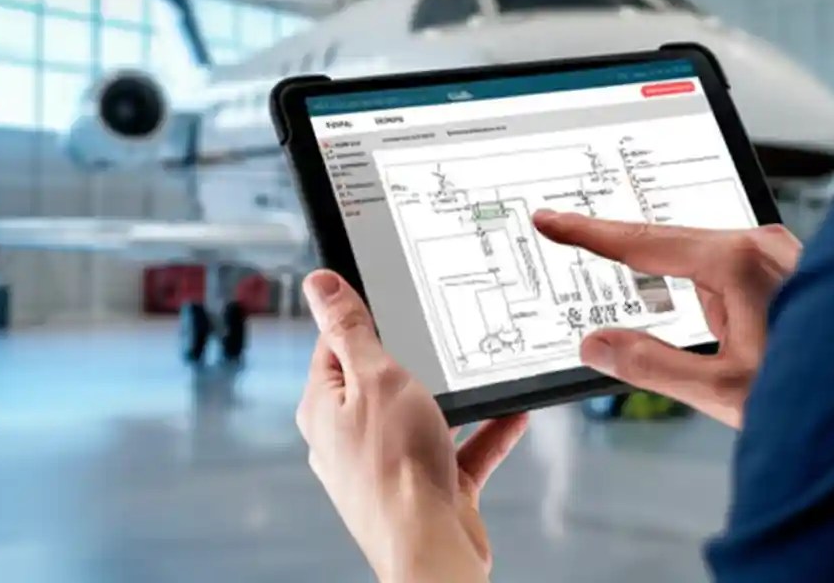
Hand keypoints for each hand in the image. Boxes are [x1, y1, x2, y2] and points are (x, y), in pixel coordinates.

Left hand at [296, 269, 528, 582]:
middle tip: (442, 331)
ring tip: (483, 374)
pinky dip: (485, 433)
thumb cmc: (395, 469)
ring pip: (425, 416)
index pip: (334, 346)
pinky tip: (513, 415)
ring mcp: (389, 465)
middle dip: (415, 358)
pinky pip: (459, 451)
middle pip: (381, 381)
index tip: (387, 294)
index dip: (360, 317)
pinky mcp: (427, 488)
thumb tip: (320, 286)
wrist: (429, 546)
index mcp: (326, 407)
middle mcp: (350, 437)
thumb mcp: (377, 376)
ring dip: (457, 397)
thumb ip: (352, 330)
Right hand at [533, 211, 800, 428]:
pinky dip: (703, 288)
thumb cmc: (825, 390)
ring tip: (665, 311)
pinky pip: (727, 269)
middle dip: (620, 250)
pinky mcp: (788, 268)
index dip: (587, 233)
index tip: (550, 219)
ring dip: (674, 284)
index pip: (642, 242)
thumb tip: (599, 345)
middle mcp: (760, 245)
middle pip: (667, 242)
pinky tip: (709, 319)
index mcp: (737, 261)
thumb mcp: (722, 390)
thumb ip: (650, 365)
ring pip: (699, 258)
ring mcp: (777, 253)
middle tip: (569, 237)